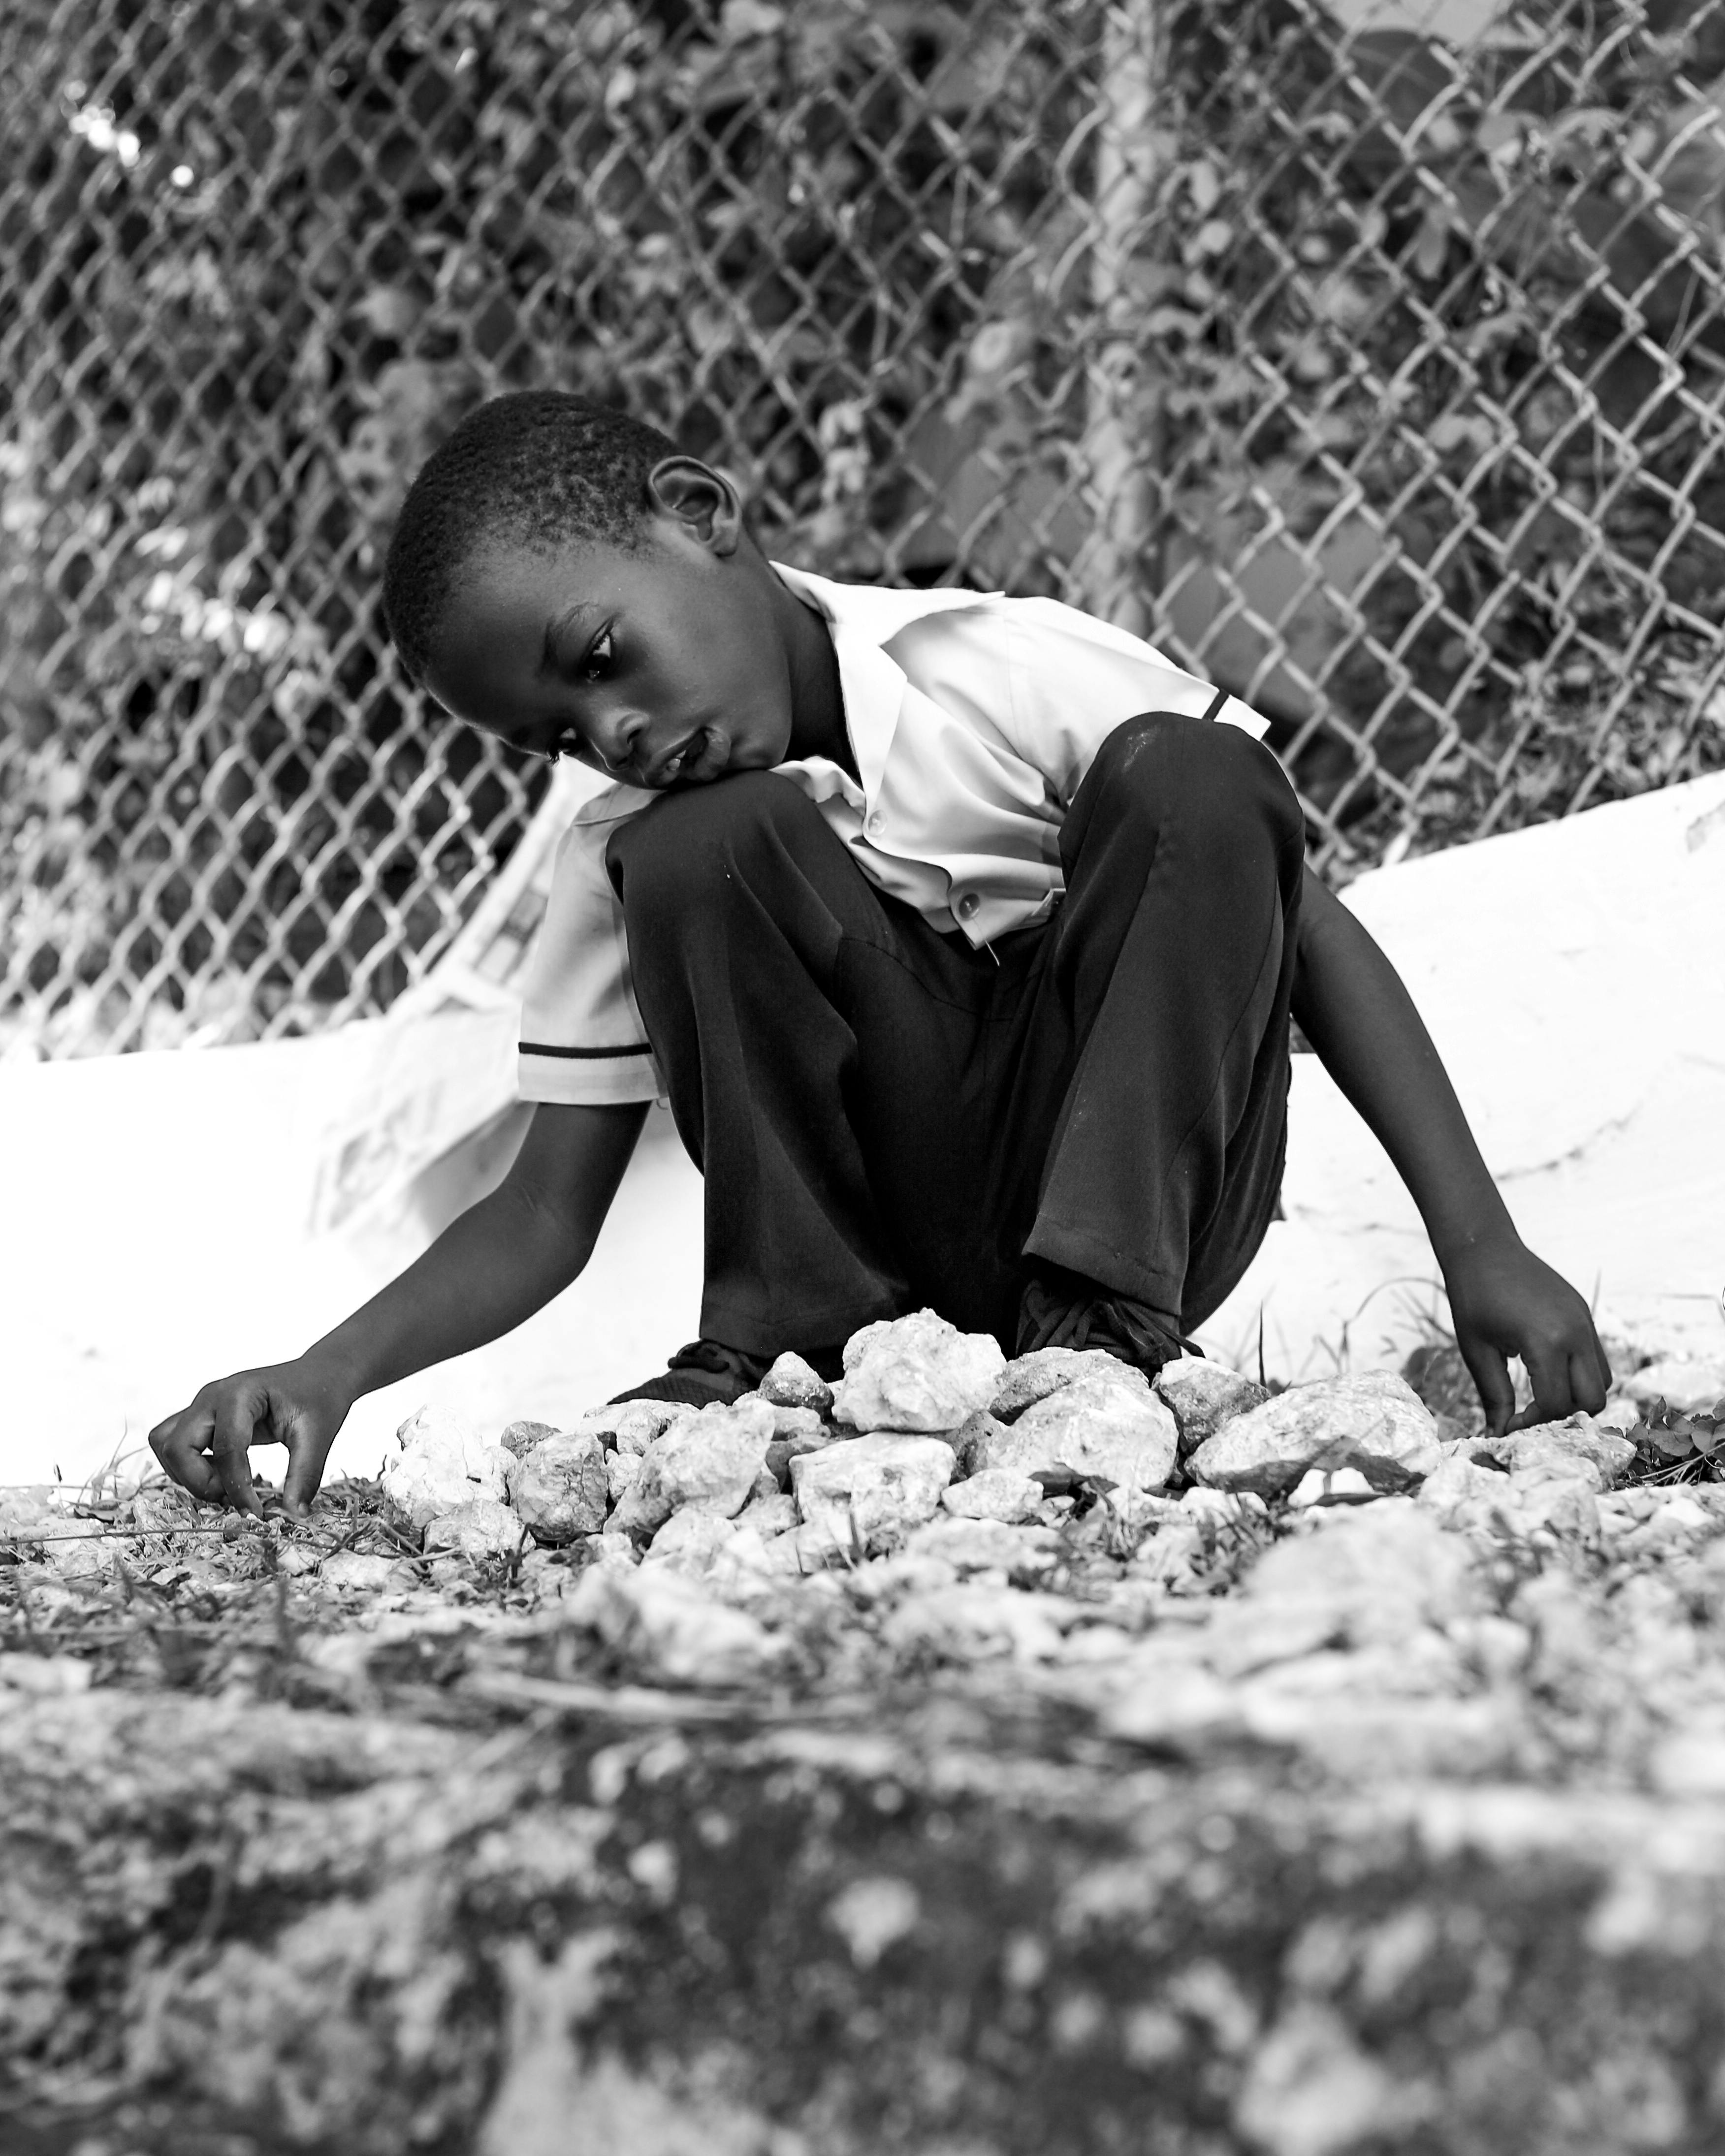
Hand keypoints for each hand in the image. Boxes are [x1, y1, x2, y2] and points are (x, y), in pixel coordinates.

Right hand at [148, 1358, 354, 1520]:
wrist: (318, 1375)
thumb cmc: (319, 1398)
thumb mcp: (318, 1436)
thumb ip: (305, 1476)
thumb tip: (293, 1516)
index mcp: (241, 1394)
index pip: (226, 1449)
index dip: (237, 1488)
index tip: (256, 1514)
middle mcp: (211, 1397)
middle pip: (177, 1447)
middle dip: (200, 1482)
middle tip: (232, 1498)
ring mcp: (201, 1405)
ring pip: (166, 1445)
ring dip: (188, 1474)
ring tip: (225, 1485)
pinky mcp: (201, 1417)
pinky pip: (173, 1443)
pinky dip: (186, 1466)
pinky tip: (219, 1474)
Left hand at [1441, 1233, 1611, 1435]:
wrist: (1484, 1248)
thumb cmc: (1472, 1298)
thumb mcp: (1476, 1351)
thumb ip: (1494, 1396)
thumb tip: (1499, 1434)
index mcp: (1546, 1341)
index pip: (1556, 1404)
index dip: (1532, 1424)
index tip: (1508, 1424)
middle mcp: (1576, 1333)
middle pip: (1592, 1400)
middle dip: (1562, 1415)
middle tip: (1528, 1412)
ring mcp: (1585, 1322)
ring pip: (1602, 1381)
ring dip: (1575, 1396)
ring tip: (1538, 1392)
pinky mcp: (1585, 1315)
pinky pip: (1597, 1359)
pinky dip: (1579, 1374)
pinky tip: (1546, 1370)